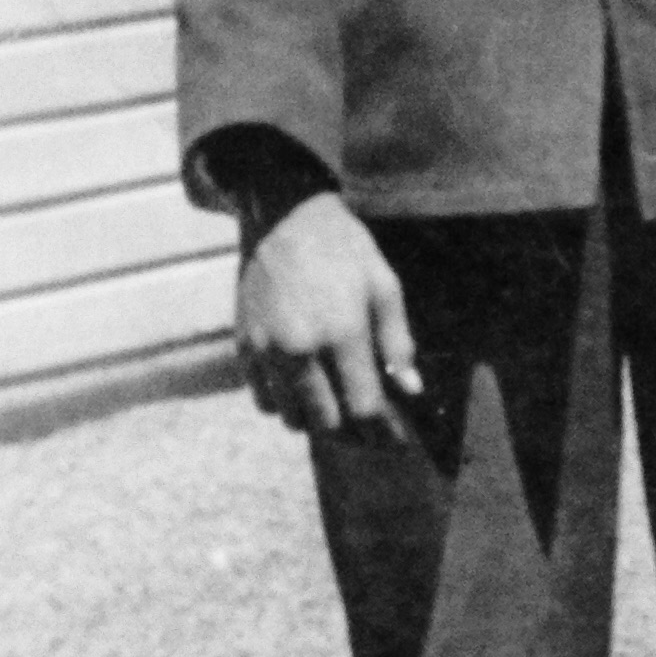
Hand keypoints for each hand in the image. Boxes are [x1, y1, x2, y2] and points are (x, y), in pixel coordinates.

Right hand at [236, 191, 421, 438]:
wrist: (282, 216)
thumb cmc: (344, 249)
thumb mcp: (384, 286)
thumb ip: (397, 342)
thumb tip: (411, 391)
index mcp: (341, 332)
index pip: (364, 409)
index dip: (384, 432)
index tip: (397, 440)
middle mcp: (299, 348)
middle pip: (327, 425)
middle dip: (354, 433)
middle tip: (370, 426)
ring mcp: (266, 351)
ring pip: (292, 419)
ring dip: (317, 420)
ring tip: (336, 405)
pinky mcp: (243, 348)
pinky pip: (264, 402)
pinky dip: (285, 404)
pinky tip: (303, 387)